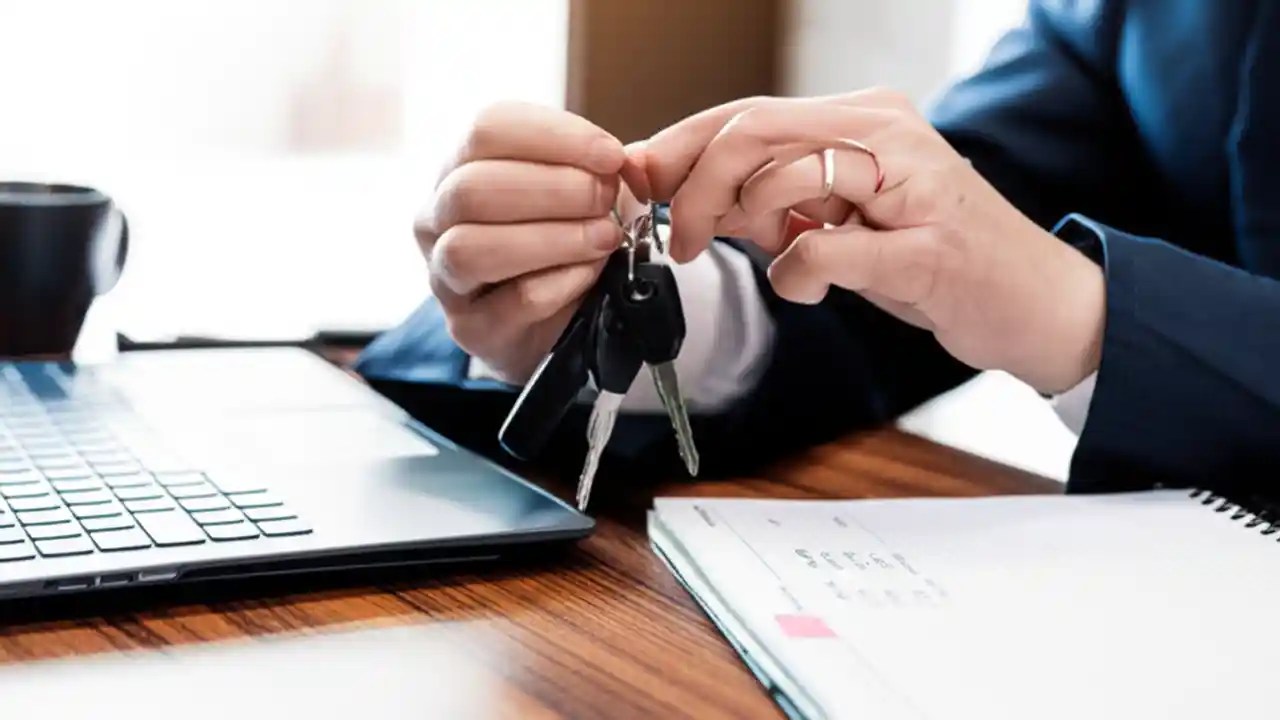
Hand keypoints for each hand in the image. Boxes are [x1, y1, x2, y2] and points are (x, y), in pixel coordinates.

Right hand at [416, 102, 648, 382]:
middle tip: (606, 201)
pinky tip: (590, 273)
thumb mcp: (577, 191)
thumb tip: (622, 160)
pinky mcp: (472, 328)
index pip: (488, 129)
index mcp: (459, 168)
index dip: (555, 136)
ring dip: (553, 238)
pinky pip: (513, 300)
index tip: (610, 156)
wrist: (556, 320)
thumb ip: (595, 167)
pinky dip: (562, 282)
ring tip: (604, 238)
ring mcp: (445, 278)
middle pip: (473, 187)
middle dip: (555, 189)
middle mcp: (436, 218)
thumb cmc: (562, 242)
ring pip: (472, 248)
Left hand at [638, 90, 1104, 393]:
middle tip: (682, 240)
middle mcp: (886, 133)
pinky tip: (810, 285)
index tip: (639, 180)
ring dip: (748, 226)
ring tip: (767, 259)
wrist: (1033, 302)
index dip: (680, 145)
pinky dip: (798, 274)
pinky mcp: (928, 245)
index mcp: (864, 119)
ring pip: (783, 177)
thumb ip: (772, 203)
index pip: (748, 114)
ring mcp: (911, 183)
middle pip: (753, 132)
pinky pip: (825, 248)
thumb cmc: (931, 260)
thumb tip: (689, 195)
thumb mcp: (840, 221)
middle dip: (695, 186)